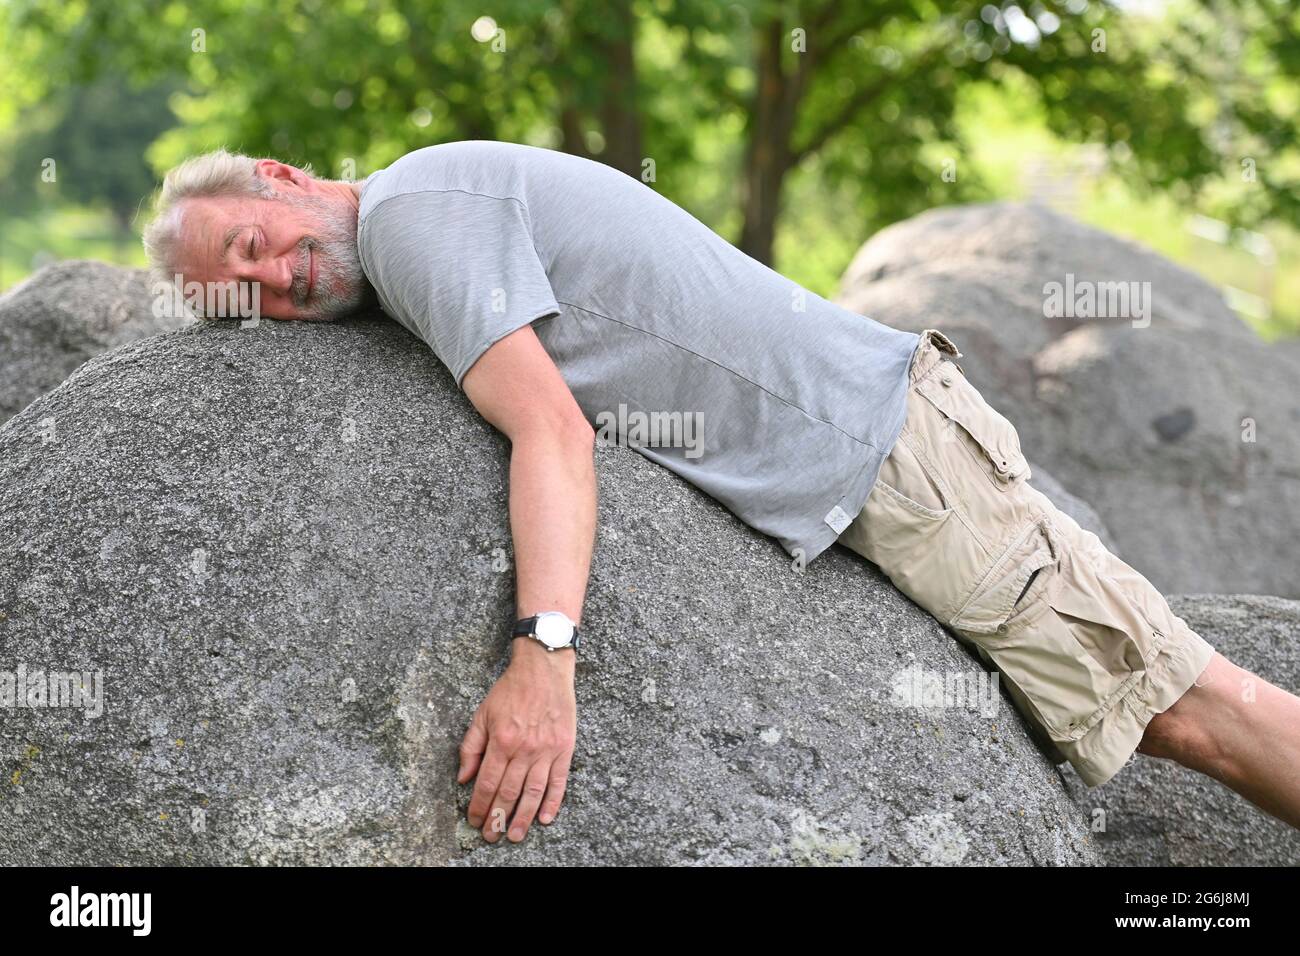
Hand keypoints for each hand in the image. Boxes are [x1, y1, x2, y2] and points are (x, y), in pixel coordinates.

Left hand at [458, 638, 576, 842]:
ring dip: (523, 818)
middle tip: (491, 836)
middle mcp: (524, 748)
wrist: (544, 669)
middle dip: (498, 819)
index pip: (488, 783)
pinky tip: (545, 818)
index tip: (475, 821)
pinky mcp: (564, 748)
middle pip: (509, 792)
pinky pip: (559, 781)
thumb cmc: (511, 690)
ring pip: (534, 793)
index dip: (480, 806)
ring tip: (514, 835)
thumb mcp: (483, 713)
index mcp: (501, 740)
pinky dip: (553, 802)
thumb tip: (463, 777)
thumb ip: (471, 746)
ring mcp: (547, 750)